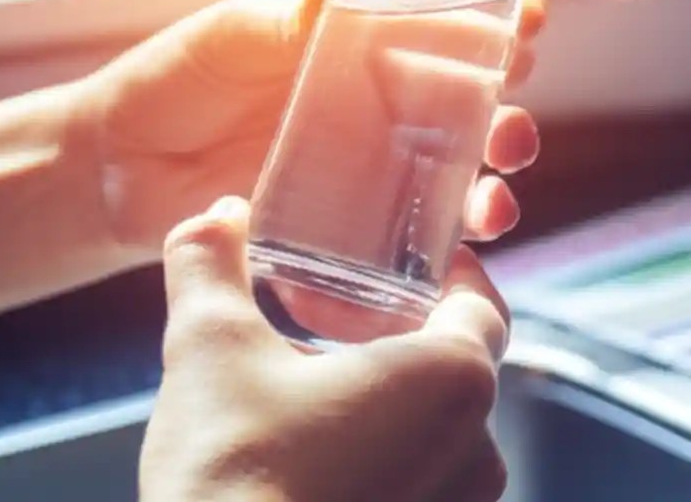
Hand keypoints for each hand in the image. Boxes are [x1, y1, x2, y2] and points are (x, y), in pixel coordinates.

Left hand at [74, 0, 545, 261]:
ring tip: (495, 198)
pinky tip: (460, 246)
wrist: (113, 166)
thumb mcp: (233, 37)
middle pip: (472, 121)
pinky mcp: (345, 233)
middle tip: (511, 126)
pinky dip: (446, 248)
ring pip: (456, 187)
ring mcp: (367, 178)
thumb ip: (287, 21)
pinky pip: (409, 243)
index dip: (498, 31)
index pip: (448, 39)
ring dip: (493, 192)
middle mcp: (380, 117)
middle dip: (510, 123)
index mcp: (363, 57)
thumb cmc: (174, 82)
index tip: (531, 19)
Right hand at [140, 197, 510, 501]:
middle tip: (345, 320)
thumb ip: (210, 265)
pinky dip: (386, 460)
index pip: (481, 303)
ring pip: (440, 432)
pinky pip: (423, 483)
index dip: (448, 276)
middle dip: (405, 338)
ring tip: (320, 392)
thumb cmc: (233, 480)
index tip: (411, 263)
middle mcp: (480, 449)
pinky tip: (319, 457)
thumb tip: (212, 215)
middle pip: (459, 368)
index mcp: (453, 381)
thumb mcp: (209, 352)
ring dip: (392, 405)